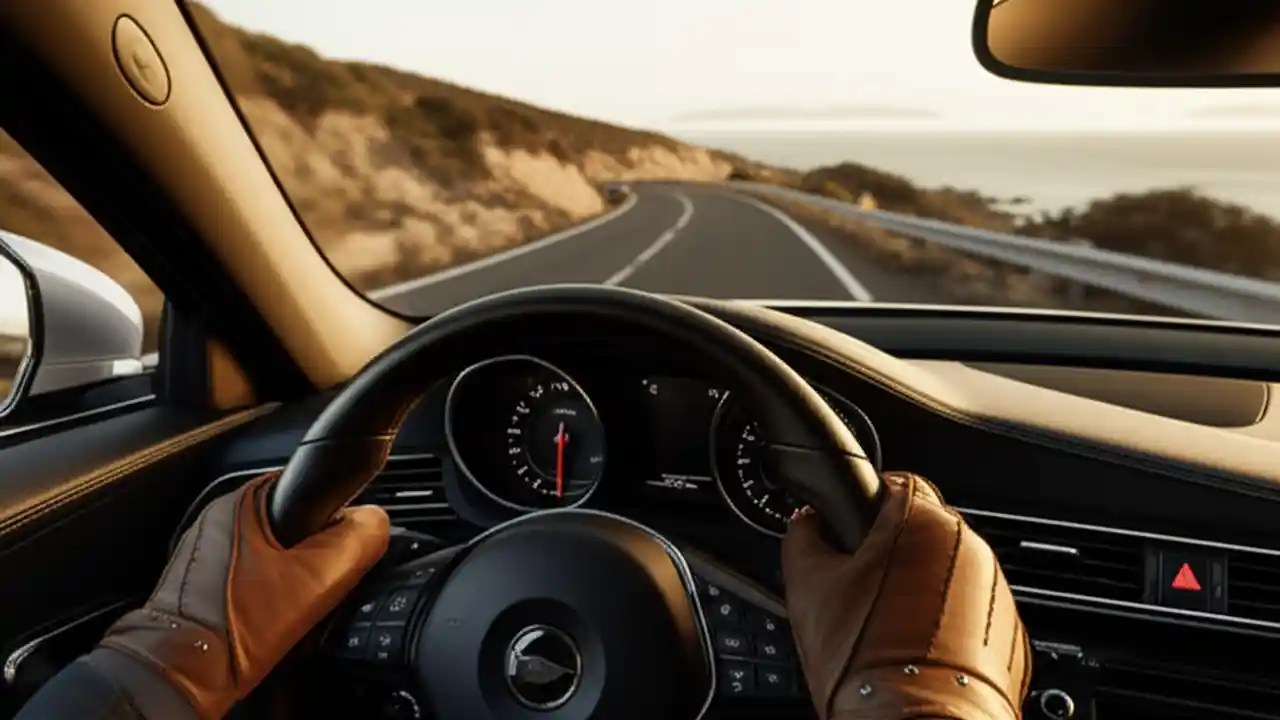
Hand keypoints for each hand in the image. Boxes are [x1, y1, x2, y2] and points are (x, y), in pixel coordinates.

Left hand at [90, 473, 388, 718]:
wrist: (180, 677)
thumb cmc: (233, 630)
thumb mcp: (317, 582)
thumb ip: (356, 541)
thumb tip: (375, 522)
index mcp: (240, 503)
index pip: (306, 487)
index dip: (333, 515)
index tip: (339, 546)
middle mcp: (215, 520)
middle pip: (290, 523)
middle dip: (310, 551)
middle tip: (316, 582)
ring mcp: (202, 553)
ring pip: (270, 552)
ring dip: (287, 574)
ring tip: (290, 603)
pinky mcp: (197, 583)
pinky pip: (249, 577)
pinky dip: (264, 593)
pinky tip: (269, 616)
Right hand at [783, 473, 1030, 719]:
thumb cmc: (863, 657)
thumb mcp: (808, 587)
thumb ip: (804, 537)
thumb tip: (805, 524)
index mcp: (920, 521)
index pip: (895, 483)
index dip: (866, 504)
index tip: (851, 529)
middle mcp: (969, 547)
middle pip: (924, 531)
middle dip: (894, 552)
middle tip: (861, 587)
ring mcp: (996, 592)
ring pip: (951, 573)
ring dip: (922, 588)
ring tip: (886, 627)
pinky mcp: (1011, 634)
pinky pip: (973, 614)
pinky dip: (948, 625)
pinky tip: (915, 650)